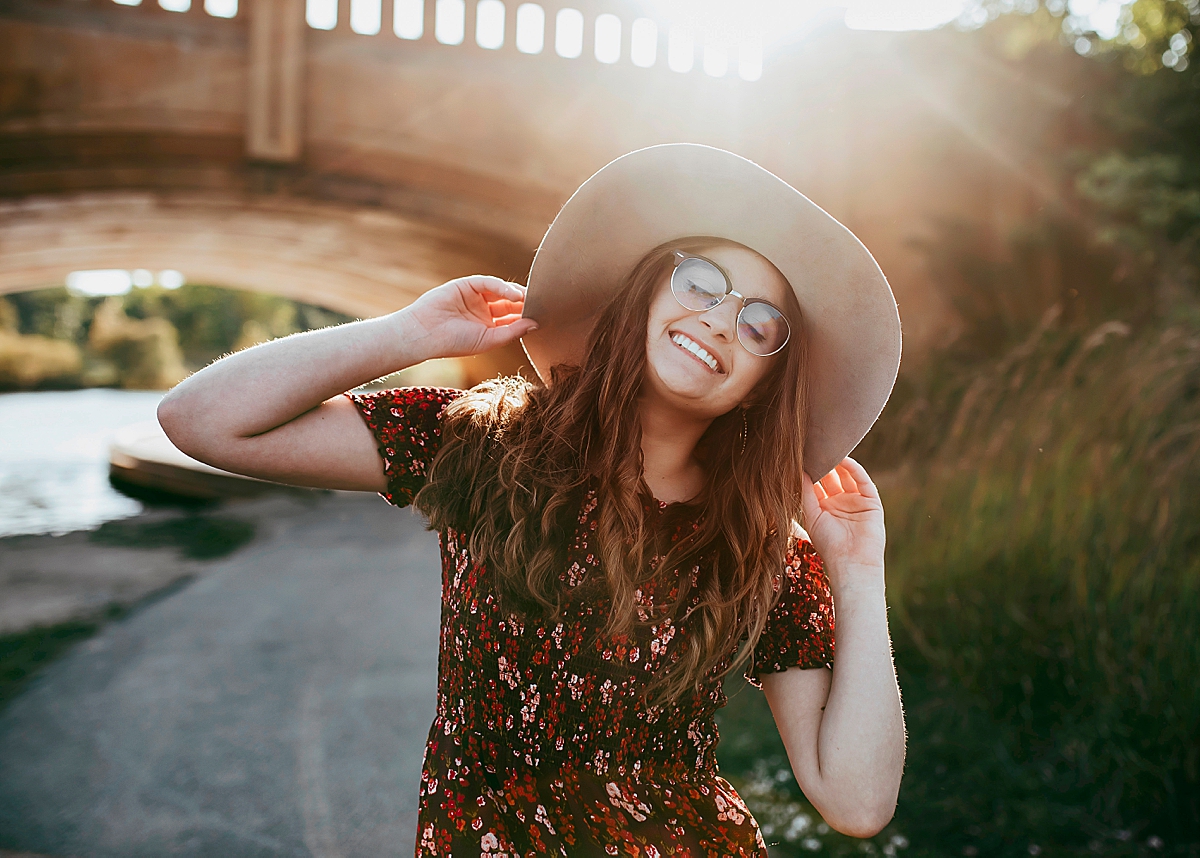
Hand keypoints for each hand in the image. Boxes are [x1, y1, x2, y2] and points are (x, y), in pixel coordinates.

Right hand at [400, 275, 538, 358]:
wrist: (425, 335)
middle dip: (525, 303)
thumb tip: (536, 324)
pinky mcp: (466, 284)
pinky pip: (487, 282)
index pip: (513, 318)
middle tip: (542, 303)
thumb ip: (512, 332)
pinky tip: (513, 295)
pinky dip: (501, 287)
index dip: (527, 317)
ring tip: (529, 299)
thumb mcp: (489, 340)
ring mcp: (475, 296)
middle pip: (510, 303)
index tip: (543, 317)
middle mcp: (484, 310)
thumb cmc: (454, 343)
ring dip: (516, 294)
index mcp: (489, 326)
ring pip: (501, 291)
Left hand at [801, 458, 885, 583]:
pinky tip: (843, 459)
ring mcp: (856, 502)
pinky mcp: (871, 502)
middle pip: (831, 477)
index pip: (816, 484)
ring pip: (847, 476)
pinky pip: (862, 481)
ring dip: (839, 463)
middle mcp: (839, 503)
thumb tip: (798, 470)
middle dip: (823, 463)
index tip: (800, 454)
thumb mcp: (812, 515)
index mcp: (823, 509)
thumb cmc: (828, 544)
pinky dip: (854, 469)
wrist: (851, 562)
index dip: (809, 471)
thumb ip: (806, 492)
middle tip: (814, 446)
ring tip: (828, 447)